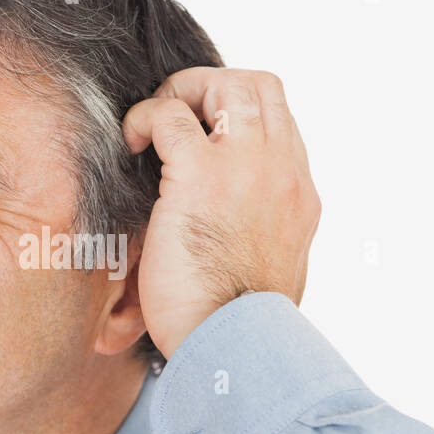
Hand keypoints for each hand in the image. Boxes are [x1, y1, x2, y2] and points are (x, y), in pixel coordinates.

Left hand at [121, 67, 320, 359]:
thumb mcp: (273, 269)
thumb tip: (238, 230)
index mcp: (300, 196)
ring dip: (182, 93)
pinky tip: (133, 145)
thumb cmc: (241, 326)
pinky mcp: (199, 177)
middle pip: (259, 86)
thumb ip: (263, 233)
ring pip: (224, 84)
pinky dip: (146, 119)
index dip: (238, 115)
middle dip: (212, 88)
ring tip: (155, 127)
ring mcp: (246, 168)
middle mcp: (282, 172)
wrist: (237, 349)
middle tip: (177, 117)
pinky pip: (170, 116)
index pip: (281, 122)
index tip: (205, 134)